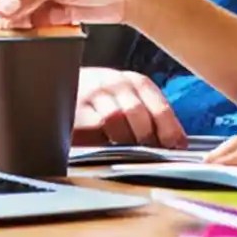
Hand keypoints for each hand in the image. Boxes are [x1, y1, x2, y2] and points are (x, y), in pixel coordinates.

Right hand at [73, 68, 187, 148]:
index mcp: (136, 82)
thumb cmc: (102, 102)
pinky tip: (107, 147)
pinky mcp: (75, 108)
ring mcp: (93, 94)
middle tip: (151, 155)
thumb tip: (176, 144)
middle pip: (138, 113)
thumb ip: (150, 117)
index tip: (176, 148)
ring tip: (128, 152)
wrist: (60, 88)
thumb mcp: (130, 101)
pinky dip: (104, 140)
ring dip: (124, 140)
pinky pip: (94, 127)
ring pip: (115, 118)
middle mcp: (115, 83)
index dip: (170, 129)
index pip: (159, 106)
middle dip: (146, 138)